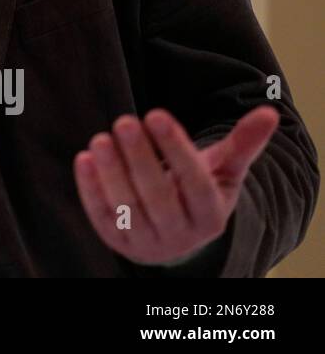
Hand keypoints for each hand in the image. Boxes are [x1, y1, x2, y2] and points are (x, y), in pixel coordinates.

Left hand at [73, 105, 277, 264]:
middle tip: (125, 121)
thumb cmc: (198, 191)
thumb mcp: (222, 171)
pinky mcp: (117, 240)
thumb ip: (242, 144)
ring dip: (112, 173)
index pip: (195, 183)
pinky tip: (83, 158)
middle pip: (158, 196)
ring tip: (101, 138)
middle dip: (140, 158)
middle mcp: (180, 234)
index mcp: (210, 216)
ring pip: (128, 208)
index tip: (157, 115)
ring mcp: (147, 241)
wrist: (175, 234)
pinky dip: (91, 189)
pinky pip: (102, 215)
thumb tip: (269, 112)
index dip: (176, 150)